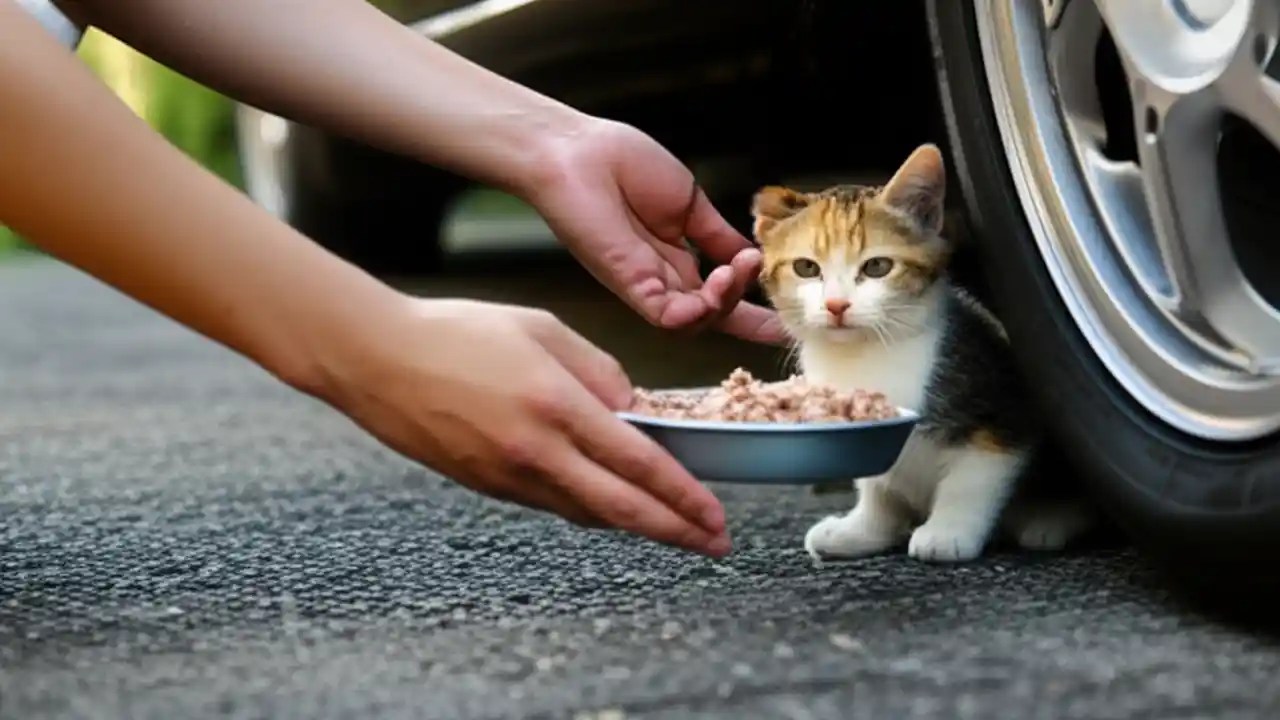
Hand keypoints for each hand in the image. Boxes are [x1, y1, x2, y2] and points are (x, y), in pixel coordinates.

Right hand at [315, 295, 731, 556]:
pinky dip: (593, 510)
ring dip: (638, 525)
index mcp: (557, 405)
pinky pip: (555, 506)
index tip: (715, 515)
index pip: (639, 462)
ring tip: (675, 528)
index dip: (683, 496)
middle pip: (623, 509)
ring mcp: (510, 476)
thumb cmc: (459, 333)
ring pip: (589, 514)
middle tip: (716, 545)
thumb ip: (598, 370)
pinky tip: (615, 505)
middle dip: (677, 532)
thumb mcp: (542, 329)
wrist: (378, 361)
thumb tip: (637, 409)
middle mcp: (537, 451)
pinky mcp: (489, 487)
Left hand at [525, 118, 785, 344]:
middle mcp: (662, 278)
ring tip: (736, 273)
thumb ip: (718, 235)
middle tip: (768, 290)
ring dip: (727, 303)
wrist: (576, 152)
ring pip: (697, 321)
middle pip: (714, 316)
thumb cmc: (620, 163)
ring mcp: (646, 285)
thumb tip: (753, 256)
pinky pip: (669, 319)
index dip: (753, 312)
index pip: (720, 295)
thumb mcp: (687, 203)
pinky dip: (700, 311)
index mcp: (675, 257)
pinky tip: (717, 283)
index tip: (787, 320)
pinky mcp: (630, 286)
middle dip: (751, 317)